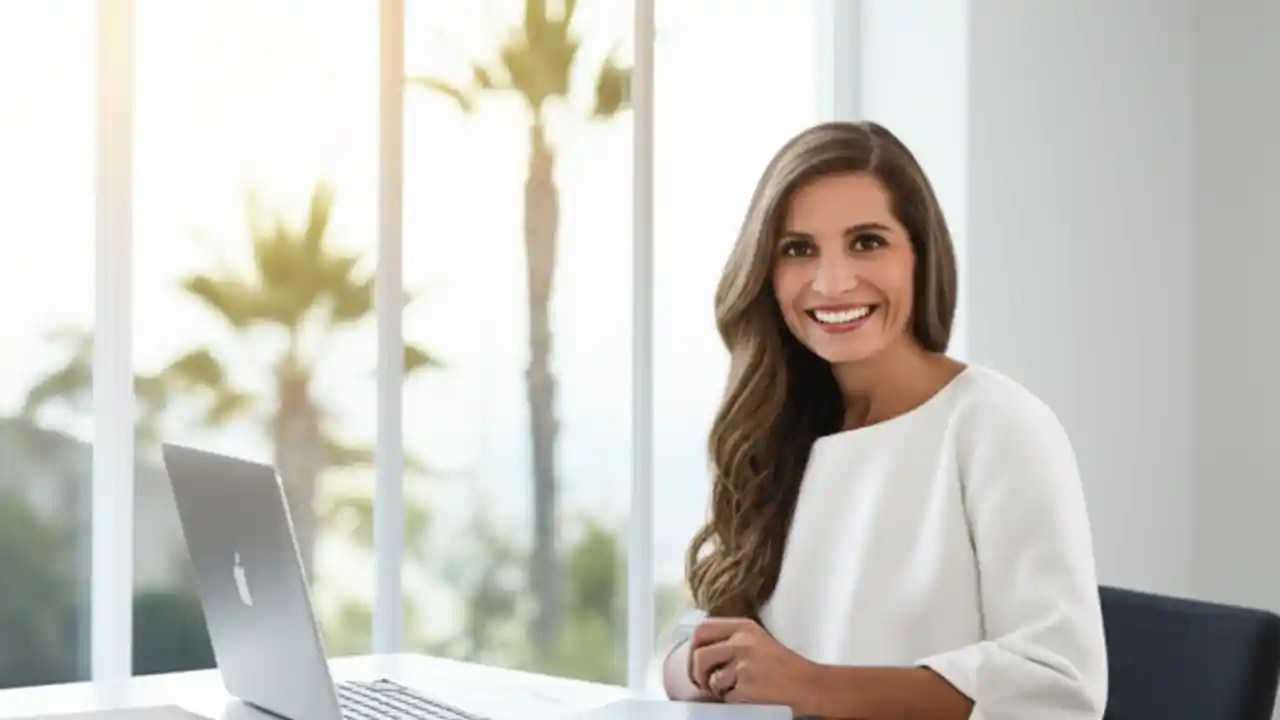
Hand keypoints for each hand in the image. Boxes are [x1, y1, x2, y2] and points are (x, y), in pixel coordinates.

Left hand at [688, 617, 819, 708]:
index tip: (695, 660)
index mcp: (743, 626)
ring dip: (717, 689)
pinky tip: (746, 696)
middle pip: (699, 653)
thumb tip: (698, 650)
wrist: (807, 684)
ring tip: (732, 690)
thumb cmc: (782, 665)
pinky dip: (732, 700)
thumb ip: (731, 638)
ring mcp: (744, 663)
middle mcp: (742, 640)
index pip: (703, 628)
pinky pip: (725, 696)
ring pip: (711, 678)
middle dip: (695, 671)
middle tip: (702, 682)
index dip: (693, 647)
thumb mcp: (757, 639)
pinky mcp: (747, 685)